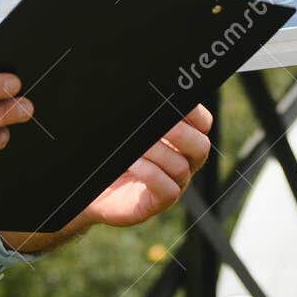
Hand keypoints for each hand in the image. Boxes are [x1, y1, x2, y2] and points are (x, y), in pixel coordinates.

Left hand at [76, 103, 212, 228]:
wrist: (94, 187)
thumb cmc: (113, 154)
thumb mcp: (130, 131)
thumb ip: (143, 116)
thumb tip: (145, 94)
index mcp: (182, 139)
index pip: (202, 123)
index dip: (194, 112)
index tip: (174, 101)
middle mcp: (184, 162)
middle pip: (200, 146)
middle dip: (178, 133)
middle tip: (155, 124)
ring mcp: (174, 184)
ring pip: (180, 167)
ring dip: (156, 152)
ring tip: (134, 146)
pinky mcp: (159, 203)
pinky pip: (168, 190)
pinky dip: (150, 173)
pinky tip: (133, 163)